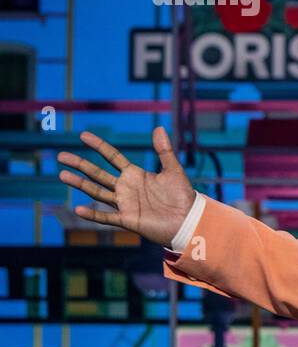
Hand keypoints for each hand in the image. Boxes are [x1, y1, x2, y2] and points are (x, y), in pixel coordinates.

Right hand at [57, 127, 196, 247]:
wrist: (188, 219)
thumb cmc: (182, 196)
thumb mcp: (173, 170)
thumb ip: (164, 150)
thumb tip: (159, 127)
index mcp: (135, 175)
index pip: (112, 157)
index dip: (99, 146)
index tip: (83, 135)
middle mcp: (126, 188)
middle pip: (98, 174)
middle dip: (80, 164)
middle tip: (61, 156)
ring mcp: (125, 204)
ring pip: (97, 192)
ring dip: (80, 184)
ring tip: (62, 175)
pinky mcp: (128, 219)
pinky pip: (106, 216)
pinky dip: (92, 214)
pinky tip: (78, 208)